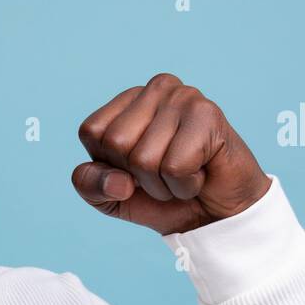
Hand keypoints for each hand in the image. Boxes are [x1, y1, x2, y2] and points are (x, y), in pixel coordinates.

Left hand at [72, 73, 269, 234]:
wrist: (215, 216)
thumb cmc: (163, 198)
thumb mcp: (110, 196)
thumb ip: (90, 184)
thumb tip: (117, 180)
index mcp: (126, 100)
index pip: (91, 131)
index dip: (110, 164)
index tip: (136, 169)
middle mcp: (156, 88)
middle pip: (116, 143)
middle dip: (137, 176)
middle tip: (164, 173)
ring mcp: (184, 97)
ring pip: (144, 159)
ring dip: (163, 185)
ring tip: (184, 174)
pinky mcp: (208, 115)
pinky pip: (175, 167)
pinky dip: (184, 185)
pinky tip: (201, 173)